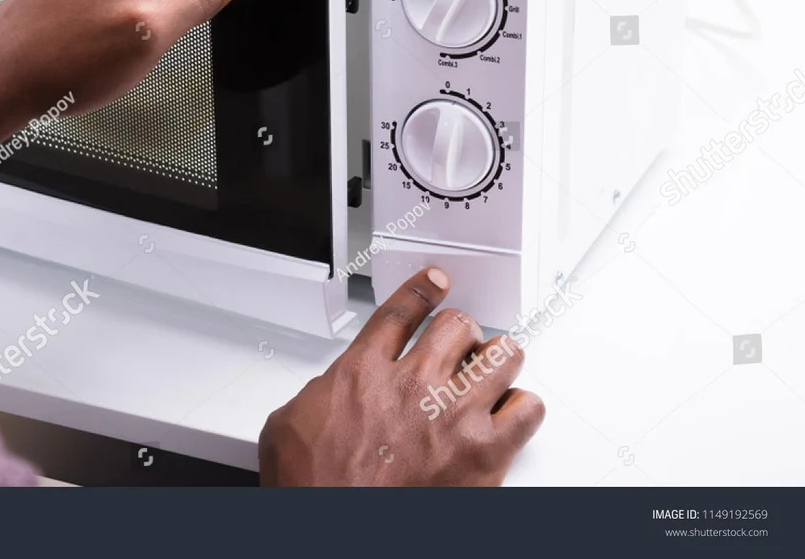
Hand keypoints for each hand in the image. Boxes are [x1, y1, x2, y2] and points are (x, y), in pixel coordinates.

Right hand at [258, 269, 544, 485]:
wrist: (334, 535)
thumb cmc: (312, 488)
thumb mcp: (289, 425)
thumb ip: (317, 395)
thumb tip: (324, 394)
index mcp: (362, 372)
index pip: (402, 311)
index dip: (422, 290)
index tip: (435, 283)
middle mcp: (412, 385)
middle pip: (458, 325)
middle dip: (462, 333)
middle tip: (462, 346)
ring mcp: (453, 417)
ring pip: (501, 356)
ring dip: (496, 360)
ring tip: (491, 371)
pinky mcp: (484, 455)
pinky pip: (527, 409)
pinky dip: (522, 407)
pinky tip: (510, 413)